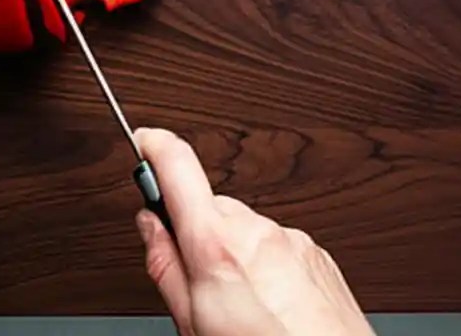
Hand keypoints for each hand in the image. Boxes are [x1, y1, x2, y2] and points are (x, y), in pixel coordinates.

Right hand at [134, 128, 373, 335]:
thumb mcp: (192, 323)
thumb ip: (166, 267)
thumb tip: (150, 228)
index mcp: (218, 244)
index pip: (178, 165)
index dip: (154, 146)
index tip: (143, 143)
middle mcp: (259, 231)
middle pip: (211, 209)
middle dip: (198, 235)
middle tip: (196, 281)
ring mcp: (293, 241)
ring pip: (246, 231)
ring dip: (234, 256)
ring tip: (242, 308)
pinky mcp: (317, 257)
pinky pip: (278, 249)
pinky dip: (266, 269)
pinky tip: (270, 307)